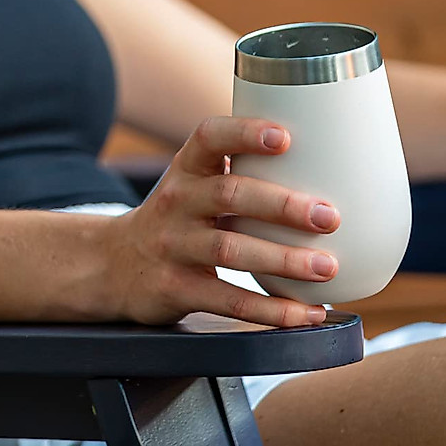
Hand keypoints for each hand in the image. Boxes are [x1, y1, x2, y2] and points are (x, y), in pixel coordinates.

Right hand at [102, 115, 340, 327]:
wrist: (115, 264)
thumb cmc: (177, 219)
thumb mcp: (192, 186)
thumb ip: (238, 174)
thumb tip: (324, 165)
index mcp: (185, 170)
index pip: (208, 138)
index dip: (243, 133)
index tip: (284, 137)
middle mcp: (176, 201)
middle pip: (228, 195)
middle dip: (282, 204)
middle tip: (330, 216)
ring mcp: (173, 245)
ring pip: (230, 249)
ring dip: (283, 259)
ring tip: (327, 268)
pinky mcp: (176, 288)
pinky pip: (227, 300)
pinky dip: (270, 309)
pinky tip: (305, 313)